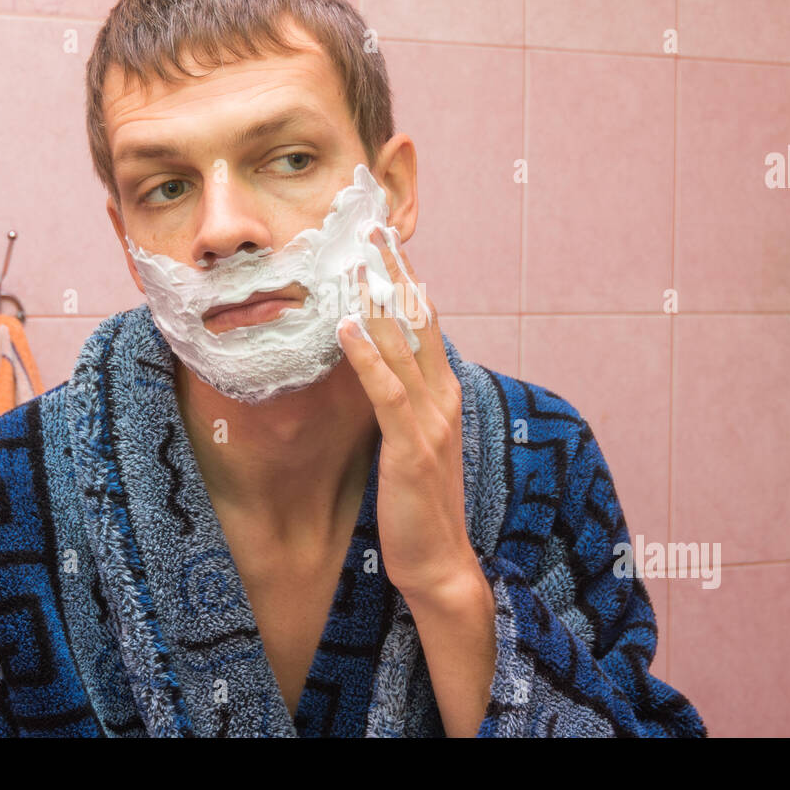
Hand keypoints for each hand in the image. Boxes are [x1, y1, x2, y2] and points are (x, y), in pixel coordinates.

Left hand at [337, 227, 475, 603]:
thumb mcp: (413, 441)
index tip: (386, 241)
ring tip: (352, 260)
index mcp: (443, 394)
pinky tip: (346, 325)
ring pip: (402, 346)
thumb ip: (402, 402)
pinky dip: (366, 355)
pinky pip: (387, 391)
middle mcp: (443, 398)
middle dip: (394, 272)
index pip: (425, 322)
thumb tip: (375, 366)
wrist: (440, 561)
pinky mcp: (411, 447)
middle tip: (371, 228)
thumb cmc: (420, 504)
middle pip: (418, 320)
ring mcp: (430, 421)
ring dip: (376, 299)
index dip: (406, 279)